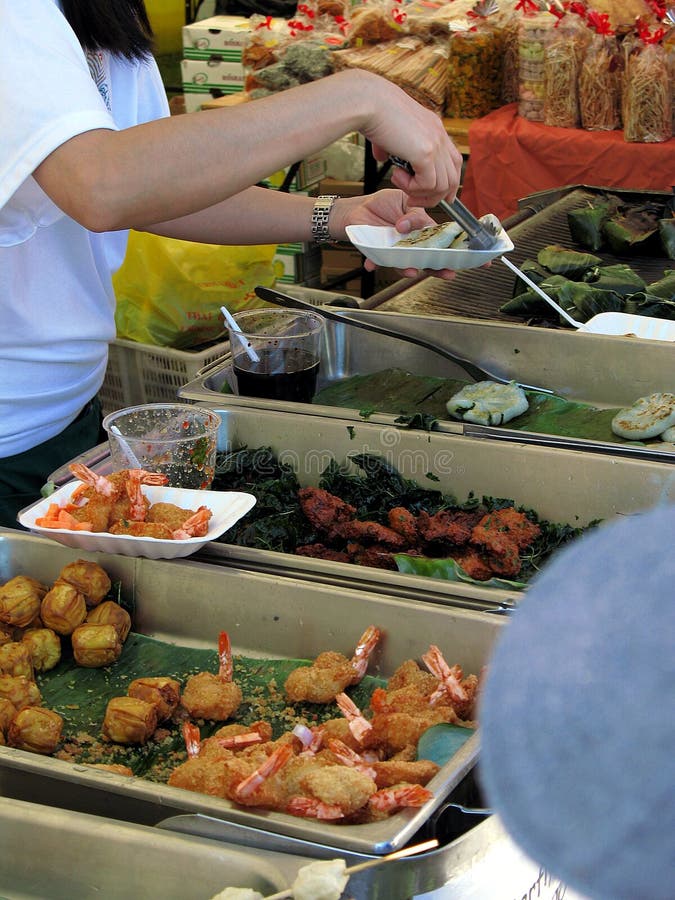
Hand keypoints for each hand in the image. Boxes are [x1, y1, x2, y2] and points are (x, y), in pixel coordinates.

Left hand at [332, 190, 457, 280]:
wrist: (358, 209)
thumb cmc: (383, 203)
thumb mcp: (403, 200)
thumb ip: (414, 214)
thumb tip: (413, 225)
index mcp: (420, 230)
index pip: (436, 241)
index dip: (446, 251)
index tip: (454, 258)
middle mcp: (408, 244)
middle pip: (425, 259)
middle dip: (436, 268)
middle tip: (446, 273)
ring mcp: (395, 250)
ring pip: (403, 264)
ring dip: (406, 269)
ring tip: (411, 271)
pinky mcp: (379, 253)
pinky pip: (378, 261)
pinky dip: (374, 263)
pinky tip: (371, 264)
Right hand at [347, 71, 462, 207]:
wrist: (368, 102)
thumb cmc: (372, 112)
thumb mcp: (387, 133)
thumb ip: (390, 147)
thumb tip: (384, 157)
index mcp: (434, 127)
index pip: (453, 162)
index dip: (447, 183)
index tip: (434, 196)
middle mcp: (439, 134)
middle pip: (453, 178)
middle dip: (434, 196)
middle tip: (411, 199)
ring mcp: (435, 143)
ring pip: (442, 185)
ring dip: (420, 192)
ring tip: (399, 182)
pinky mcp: (426, 152)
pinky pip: (428, 184)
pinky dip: (412, 187)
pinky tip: (395, 175)